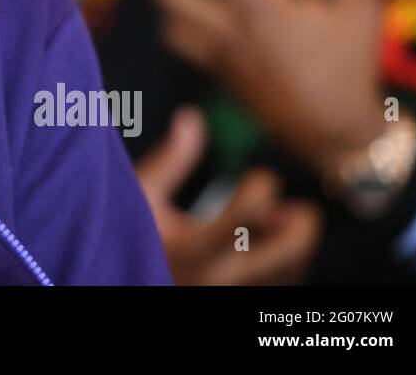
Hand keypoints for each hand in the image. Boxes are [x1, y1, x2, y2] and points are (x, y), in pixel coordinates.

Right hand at [137, 107, 321, 284]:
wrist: (114, 282)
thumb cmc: (125, 236)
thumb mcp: (139, 197)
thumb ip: (168, 161)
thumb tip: (190, 117)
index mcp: (192, 249)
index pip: (248, 213)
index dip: (262, 187)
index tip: (260, 176)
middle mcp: (217, 277)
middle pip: (286, 252)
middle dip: (302, 225)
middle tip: (297, 207)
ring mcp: (229, 293)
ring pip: (288, 273)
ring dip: (295, 246)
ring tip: (284, 225)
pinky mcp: (234, 299)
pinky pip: (276, 285)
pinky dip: (286, 264)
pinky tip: (271, 246)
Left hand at [149, 0, 387, 175]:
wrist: (334, 134)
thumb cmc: (349, 70)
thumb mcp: (363, 14)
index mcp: (259, 8)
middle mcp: (227, 29)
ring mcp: (217, 55)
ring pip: (167, 21)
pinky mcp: (217, 75)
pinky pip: (182, 46)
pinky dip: (182, 25)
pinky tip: (205, 16)